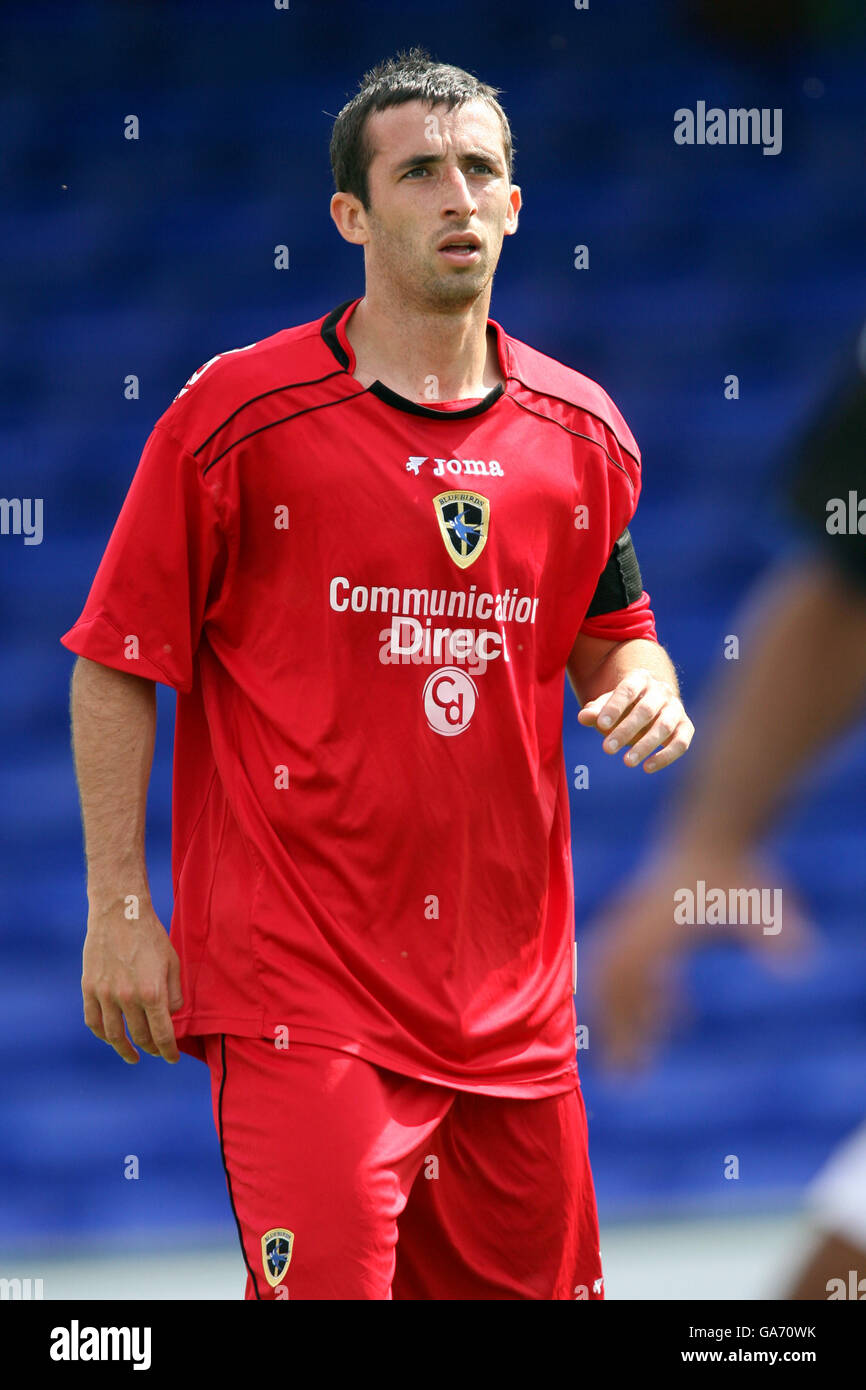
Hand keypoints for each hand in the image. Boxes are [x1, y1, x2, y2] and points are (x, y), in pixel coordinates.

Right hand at [82, 899, 183, 1063]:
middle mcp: (128, 998)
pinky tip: (111, 1038)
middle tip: (157, 1052)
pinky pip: (93, 1021)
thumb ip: (175, 993)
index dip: (168, 1051)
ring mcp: (105, 994)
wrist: (120, 913)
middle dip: (152, 1048)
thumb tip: (171, 1015)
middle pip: (140, 1036)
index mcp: (152, 992)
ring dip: (125, 1049)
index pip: (162, 1034)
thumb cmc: (151, 935)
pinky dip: (102, 1035)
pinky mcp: (89, 988)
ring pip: (114, 1035)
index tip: (172, 1058)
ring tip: (134, 1056)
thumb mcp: (173, 962)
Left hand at [577, 668, 693, 771]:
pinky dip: (666, 756)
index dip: (614, 707)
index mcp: (640, 679)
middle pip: (646, 710)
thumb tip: (583, 717)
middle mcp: (661, 691)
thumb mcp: (607, 707)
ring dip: (646, 745)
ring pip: (664, 726)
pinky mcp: (686, 727)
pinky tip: (647, 767)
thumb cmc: (623, 708)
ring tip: (627, 762)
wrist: (649, 707)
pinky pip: (681, 742)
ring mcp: (676, 708)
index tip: (600, 725)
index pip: (627, 690)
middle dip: (626, 730)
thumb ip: (595, 711)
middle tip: (607, 749)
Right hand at [582, 844, 816, 1070]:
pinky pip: (621, 963)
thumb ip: (772, 935)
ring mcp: (629, 924)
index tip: (631, 1068)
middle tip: (625, 1077)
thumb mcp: (756, 906)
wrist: (714, 833)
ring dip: (621, 1014)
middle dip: (614, 1032)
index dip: (623, 1028)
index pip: (626, 989)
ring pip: (610, 977)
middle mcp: (633, 930)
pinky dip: (637, 992)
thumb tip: (801, 960)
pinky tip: (676, 1012)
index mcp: (652, 933)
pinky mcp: (635, 921)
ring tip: (643, 1050)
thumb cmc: (734, 874)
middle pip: (609, 989)